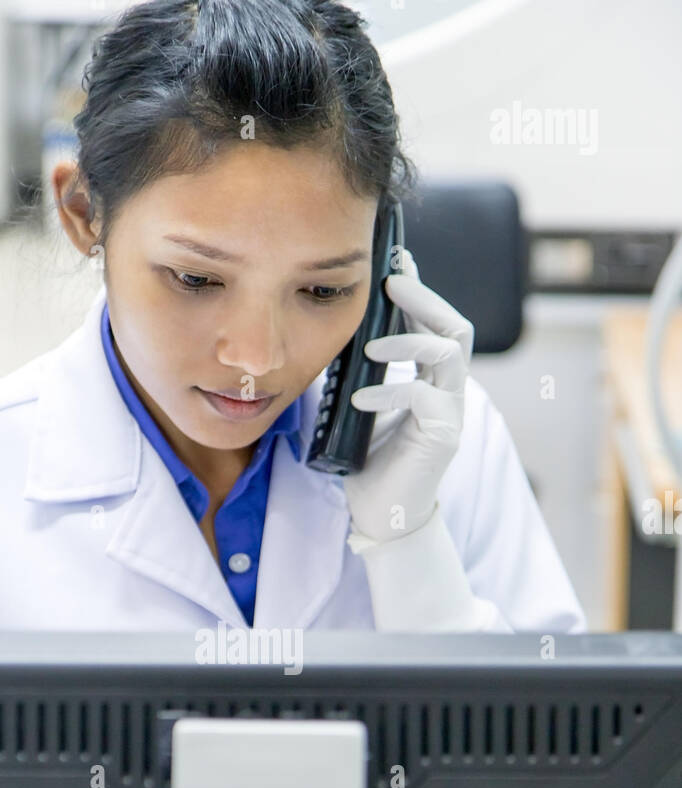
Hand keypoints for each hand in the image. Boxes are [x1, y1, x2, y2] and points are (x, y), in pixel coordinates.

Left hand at [342, 250, 474, 543]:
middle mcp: (449, 390)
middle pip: (455, 326)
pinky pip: (423, 397)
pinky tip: (361, 399)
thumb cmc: (372, 461)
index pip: (436, 322)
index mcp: (432, 379)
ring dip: (408, 342)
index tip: (394, 261)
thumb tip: (344, 330)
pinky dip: (390, 392)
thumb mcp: (365, 403)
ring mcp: (451, 411)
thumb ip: (367, 371)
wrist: (383, 514)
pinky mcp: (443, 436)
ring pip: (449, 353)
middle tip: (392, 281)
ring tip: (369, 349)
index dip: (419, 290)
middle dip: (424, 298)